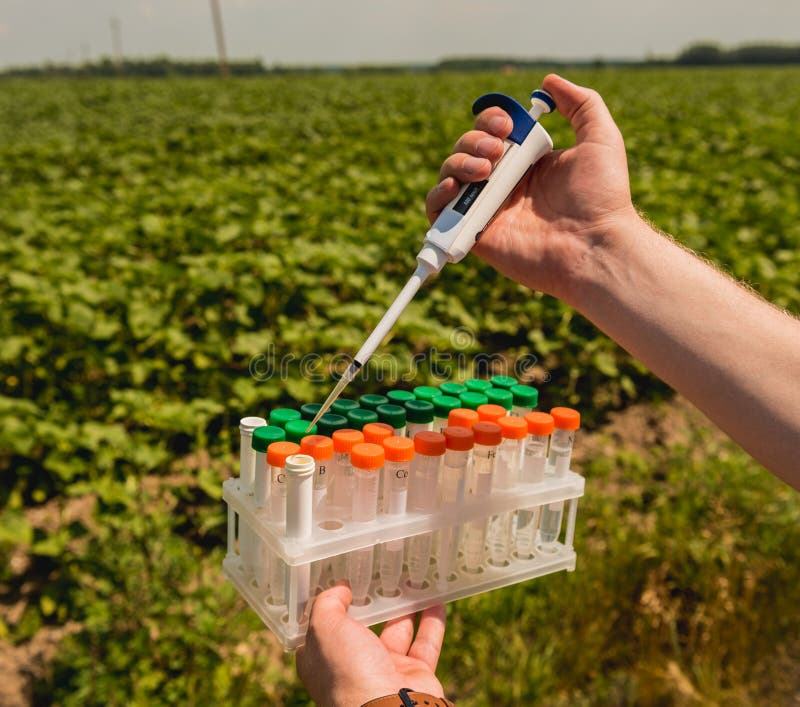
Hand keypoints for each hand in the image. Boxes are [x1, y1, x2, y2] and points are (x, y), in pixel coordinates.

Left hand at [296, 583, 446, 706]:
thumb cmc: (349, 674)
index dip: (329, 604)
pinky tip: (437, 599)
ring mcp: (386, 670)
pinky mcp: (416, 674)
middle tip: (379, 573)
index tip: (338, 579)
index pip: (323, 628)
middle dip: (371, 602)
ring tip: (411, 579)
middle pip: (363, 627)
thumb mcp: (325, 629)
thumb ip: (327, 604)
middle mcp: (354, 666)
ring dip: (405, 607)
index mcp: (324, 660)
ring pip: (397, 631)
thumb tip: (340, 589)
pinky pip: (426, 643)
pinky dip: (433, 621)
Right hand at [425, 73, 637, 303]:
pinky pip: (438, 212)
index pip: (493, 131)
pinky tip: (455, 187)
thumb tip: (548, 82)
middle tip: (497, 151)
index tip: (506, 124)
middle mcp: (505, 184)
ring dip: (458, 162)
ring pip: (450, 174)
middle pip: (467, 148)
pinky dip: (437, 195)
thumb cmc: (602, 196)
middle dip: (475, 140)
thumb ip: (581, 104)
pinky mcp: (474, 234)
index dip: (491, 120)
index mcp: (528, 162)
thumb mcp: (600, 138)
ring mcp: (488, 209)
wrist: (594, 245)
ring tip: (484, 170)